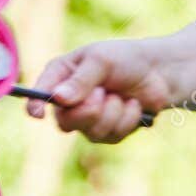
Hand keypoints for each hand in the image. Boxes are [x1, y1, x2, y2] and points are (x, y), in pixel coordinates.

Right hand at [24, 39, 175, 143]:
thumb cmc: (126, 58)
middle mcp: (71, 100)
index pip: (39, 94)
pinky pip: (112, 136)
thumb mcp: (102, 60)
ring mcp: (89, 119)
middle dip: (88, 111)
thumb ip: (81, 80)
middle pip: (64, 121)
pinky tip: (133, 105)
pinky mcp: (109, 131)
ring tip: (121, 95)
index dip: (35, 105)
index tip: (38, 113)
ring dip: (113, 113)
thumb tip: (58, 98)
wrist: (160, 72)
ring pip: (91, 132)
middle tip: (102, 94)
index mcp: (62, 76)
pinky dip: (127, 119)